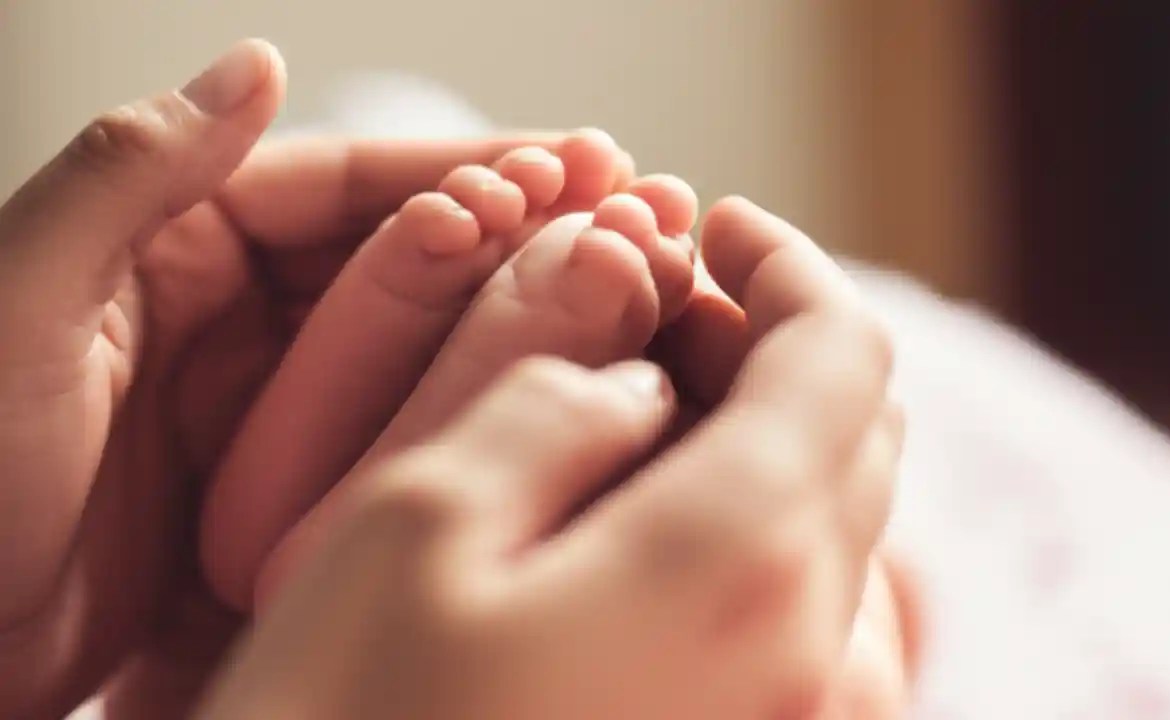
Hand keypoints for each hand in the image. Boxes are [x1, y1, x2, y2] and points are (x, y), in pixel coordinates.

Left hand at [0, 39, 591, 718]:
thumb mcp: (15, 303)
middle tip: (639, 220)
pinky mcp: (294, 500)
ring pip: (420, 353)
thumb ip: (128, 174)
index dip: (465, 164)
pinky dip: (479, 418)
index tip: (576, 163)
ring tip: (634, 296)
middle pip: (408, 263)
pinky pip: (401, 445)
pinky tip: (562, 400)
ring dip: (522, 322)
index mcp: (177, 249)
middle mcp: (241, 321)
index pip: (347, 184)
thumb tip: (258, 65)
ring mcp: (277, 415)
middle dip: (526, 236)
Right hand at [194, 197, 905, 719]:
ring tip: (644, 405)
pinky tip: (649, 521)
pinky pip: (806, 604)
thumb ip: (547, 407)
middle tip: (660, 306)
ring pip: (836, 517)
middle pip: (857, 429)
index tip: (717, 225)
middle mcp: (813, 645)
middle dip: (771, 340)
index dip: (786, 262)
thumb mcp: (413, 523)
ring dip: (764, 431)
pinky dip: (755, 523)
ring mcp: (805, 716)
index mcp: (739, 555)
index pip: (839, 350)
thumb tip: (633, 385)